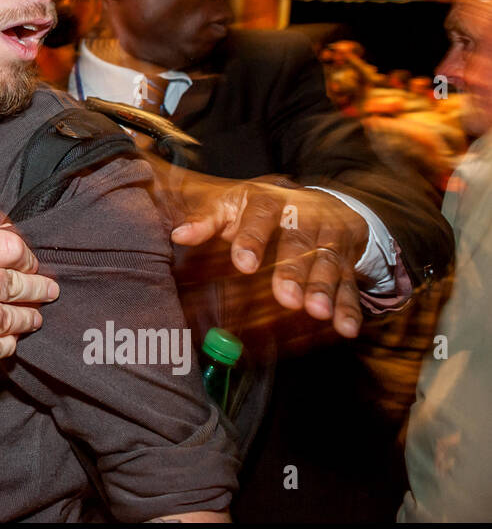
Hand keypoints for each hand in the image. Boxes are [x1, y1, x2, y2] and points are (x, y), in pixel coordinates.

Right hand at [0, 228, 58, 377]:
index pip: (13, 250)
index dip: (27, 258)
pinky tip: (8, 339)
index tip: (30, 265)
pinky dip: (6, 343)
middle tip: (49, 291)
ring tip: (33, 317)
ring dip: (27, 318)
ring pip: (11, 320)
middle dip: (39, 288)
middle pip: (19, 285)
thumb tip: (4, 243)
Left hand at [165, 172, 368, 336]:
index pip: (261, 215)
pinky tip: (346, 328)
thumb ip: (207, 221)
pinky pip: (350, 283)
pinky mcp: (346, 259)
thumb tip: (178, 235)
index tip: (243, 264)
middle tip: (287, 298)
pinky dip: (350, 306)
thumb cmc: (262, 209)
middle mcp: (303, 217)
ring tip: (318, 312)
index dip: (253, 238)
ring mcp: (328, 238)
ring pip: (328, 263)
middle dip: (293, 271)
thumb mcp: (232, 206)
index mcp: (269, 202)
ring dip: (324, 289)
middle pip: (299, 243)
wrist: (320, 201)